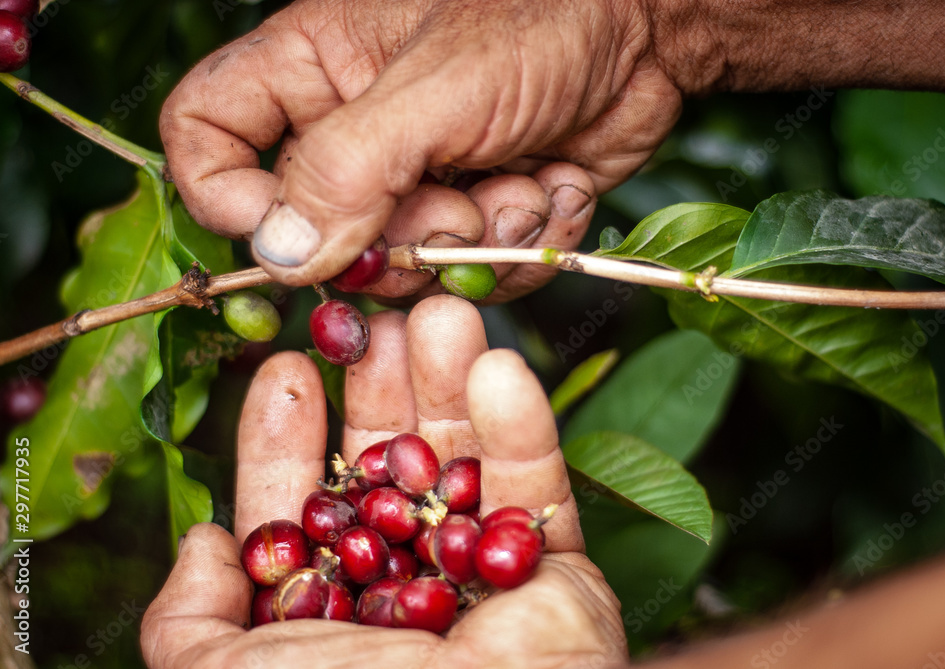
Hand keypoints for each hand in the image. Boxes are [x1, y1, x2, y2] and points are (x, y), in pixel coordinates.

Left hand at [140, 294, 627, 668]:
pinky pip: (537, 484)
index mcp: (328, 611)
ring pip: (462, 459)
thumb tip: (202, 544)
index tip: (285, 369)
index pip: (303, 508)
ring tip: (439, 312)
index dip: (289, 438)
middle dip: (377, 392)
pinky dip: (520, 424)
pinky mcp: (552, 568)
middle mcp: (401, 586)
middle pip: (386, 467)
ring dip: (450, 385)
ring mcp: (478, 574)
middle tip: (369, 323)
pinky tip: (497, 365)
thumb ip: (190, 617)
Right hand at [159, 0, 683, 299]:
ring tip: (526, 185)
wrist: (649, 33)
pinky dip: (522, 248)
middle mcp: (355, 133)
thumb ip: (351, 166)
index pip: (207, 136)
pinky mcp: (477, 214)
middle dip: (398, 239)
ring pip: (402, 266)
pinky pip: (472, 274)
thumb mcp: (441, 83)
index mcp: (314, 71)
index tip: (292, 236)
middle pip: (316, 234)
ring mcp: (417, 180)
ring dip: (475, 243)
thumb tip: (281, 251)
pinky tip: (554, 189)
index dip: (228, 198)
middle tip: (459, 204)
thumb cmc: (546, 16)